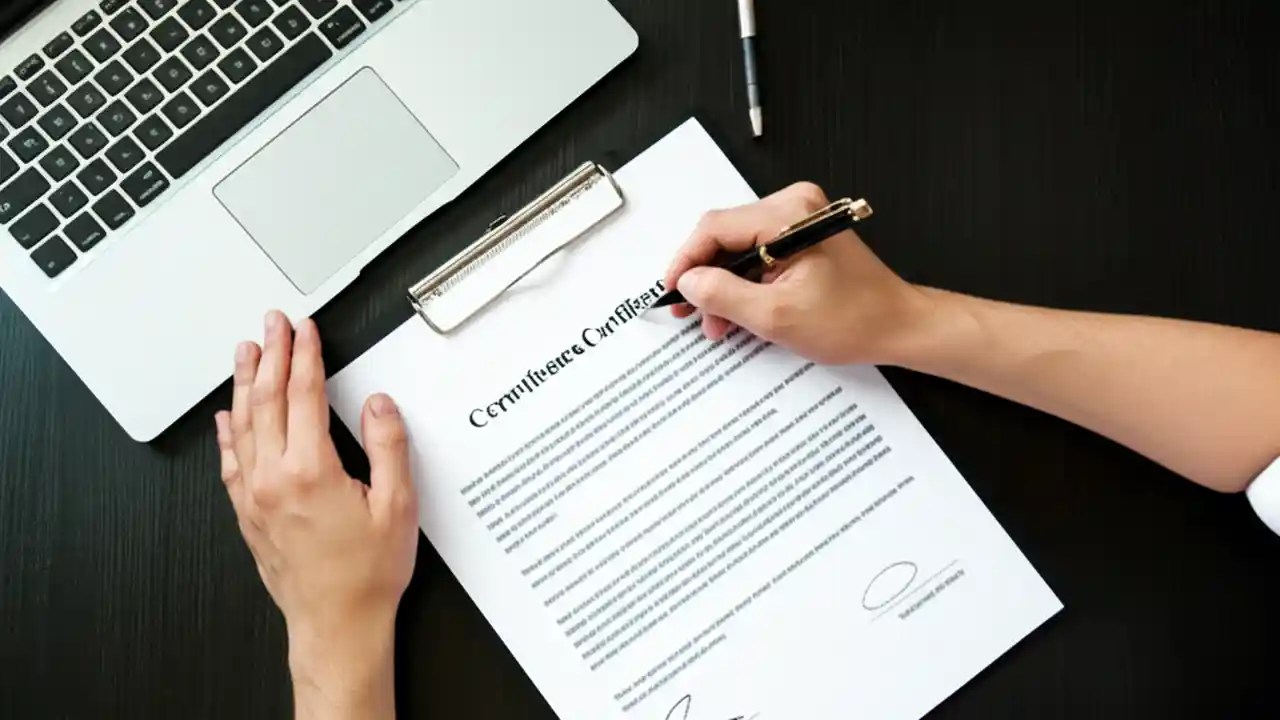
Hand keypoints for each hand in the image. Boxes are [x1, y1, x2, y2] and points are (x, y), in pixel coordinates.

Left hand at [214, 311, 416, 718]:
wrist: (337, 623)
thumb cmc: (366, 574)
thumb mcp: (397, 505)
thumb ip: (389, 446)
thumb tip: (379, 404)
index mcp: (311, 470)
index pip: (303, 395)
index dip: (304, 356)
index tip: (305, 331)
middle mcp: (274, 479)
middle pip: (265, 400)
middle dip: (270, 355)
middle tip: (273, 325)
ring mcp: (255, 497)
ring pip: (242, 425)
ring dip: (243, 383)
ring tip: (246, 352)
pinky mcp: (248, 515)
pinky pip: (231, 462)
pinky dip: (227, 432)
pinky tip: (226, 417)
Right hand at [664, 182, 942, 365]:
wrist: (897, 325)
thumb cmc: (853, 320)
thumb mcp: (776, 317)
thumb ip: (724, 295)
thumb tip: (689, 282)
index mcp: (788, 216)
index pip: (715, 228)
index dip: (685, 261)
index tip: (671, 290)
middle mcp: (794, 206)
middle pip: (725, 235)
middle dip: (704, 278)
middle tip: (689, 312)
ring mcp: (800, 218)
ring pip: (739, 247)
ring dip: (723, 285)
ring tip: (717, 323)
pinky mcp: (803, 234)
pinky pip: (758, 252)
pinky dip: (744, 282)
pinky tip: (738, 310)